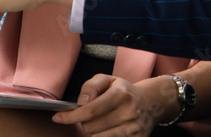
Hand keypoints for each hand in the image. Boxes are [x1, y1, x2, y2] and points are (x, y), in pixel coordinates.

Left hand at [52, 74, 177, 136]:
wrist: (152, 102)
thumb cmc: (124, 90)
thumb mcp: (107, 79)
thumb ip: (91, 86)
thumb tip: (81, 103)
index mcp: (121, 94)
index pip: (90, 111)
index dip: (71, 116)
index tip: (58, 118)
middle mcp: (129, 112)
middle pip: (92, 127)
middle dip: (83, 122)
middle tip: (87, 115)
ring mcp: (134, 128)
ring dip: (92, 130)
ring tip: (99, 120)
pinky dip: (103, 135)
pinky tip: (107, 127)